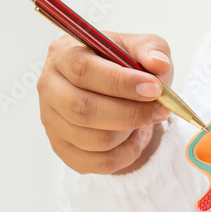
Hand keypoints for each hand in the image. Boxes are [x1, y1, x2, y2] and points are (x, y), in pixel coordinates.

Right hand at [37, 32, 172, 174]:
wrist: (114, 94)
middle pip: (82, 110)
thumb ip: (151, 48)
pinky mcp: (62, 149)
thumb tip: (158, 63)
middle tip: (160, 110)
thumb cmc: (124, 67)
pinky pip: (100, 163)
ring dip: (129, 133)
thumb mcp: (140, 49)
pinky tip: (136, 137)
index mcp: (63, 54)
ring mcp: (52, 122)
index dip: (120, 83)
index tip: (154, 89)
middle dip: (129, 114)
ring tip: (145, 120)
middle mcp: (49, 88)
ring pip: (94, 140)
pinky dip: (127, 154)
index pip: (83, 70)